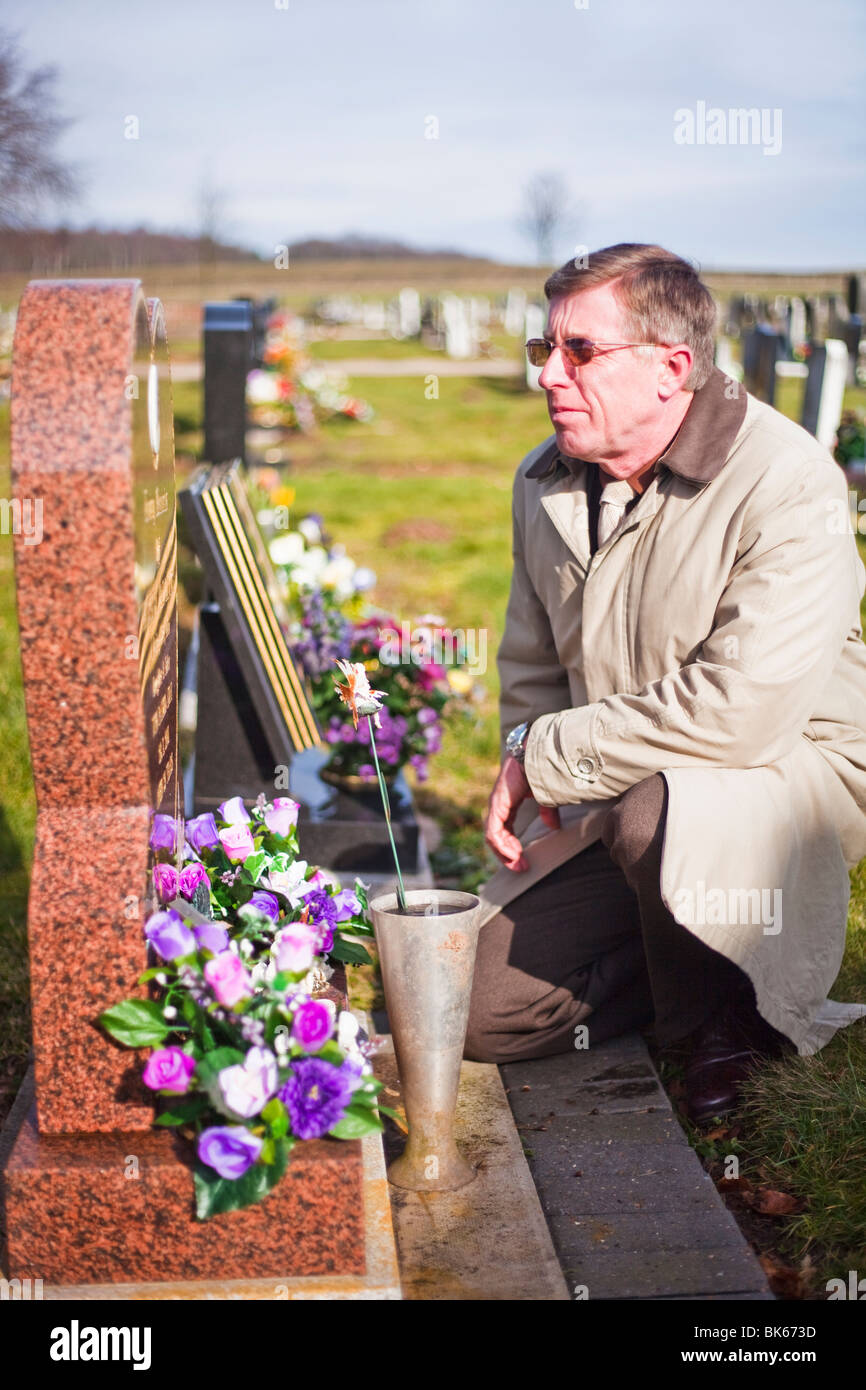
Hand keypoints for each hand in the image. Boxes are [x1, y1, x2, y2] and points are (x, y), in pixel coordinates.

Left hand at [485, 755, 560, 871]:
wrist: (537, 754)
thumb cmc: (541, 769)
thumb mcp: (545, 796)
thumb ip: (547, 811)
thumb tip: (553, 827)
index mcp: (508, 802)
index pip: (503, 829)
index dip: (511, 846)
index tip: (522, 860)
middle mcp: (499, 804)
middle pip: (496, 835)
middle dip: (507, 854)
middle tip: (520, 866)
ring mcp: (496, 804)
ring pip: (493, 836)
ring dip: (504, 853)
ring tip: (517, 863)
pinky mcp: (497, 805)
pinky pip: (494, 831)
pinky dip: (501, 845)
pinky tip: (513, 854)